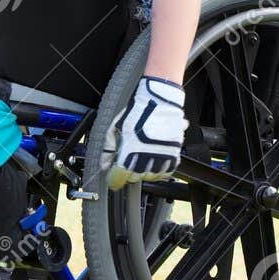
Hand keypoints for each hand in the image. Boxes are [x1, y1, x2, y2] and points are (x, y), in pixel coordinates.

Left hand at [103, 76, 186, 190]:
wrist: (160, 100)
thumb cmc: (138, 110)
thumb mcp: (116, 126)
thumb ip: (108, 148)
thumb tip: (104, 165)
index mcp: (129, 149)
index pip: (119, 177)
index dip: (114, 179)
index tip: (113, 178)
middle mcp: (146, 156)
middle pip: (134, 177)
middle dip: (128, 172)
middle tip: (129, 160)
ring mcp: (161, 156)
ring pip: (150, 176)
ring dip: (144, 171)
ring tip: (142, 158)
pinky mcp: (174, 154)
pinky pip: (166, 172)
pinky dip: (159, 171)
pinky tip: (155, 161)